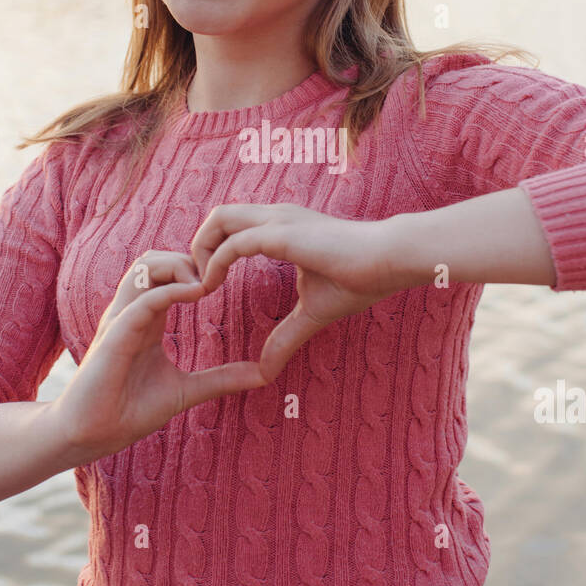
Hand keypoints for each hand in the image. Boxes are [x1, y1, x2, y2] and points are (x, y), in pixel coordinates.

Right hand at [48, 251, 269, 461]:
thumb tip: (262, 375)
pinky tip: (197, 295)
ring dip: (179, 266)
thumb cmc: (128, 411)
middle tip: (220, 278)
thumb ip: (220, 378)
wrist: (90, 436)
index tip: (227, 282)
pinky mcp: (115, 336)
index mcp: (147, 318)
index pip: (167, 271)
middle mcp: (133, 311)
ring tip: (208, 285)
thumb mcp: (185, 391)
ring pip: (145, 266)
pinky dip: (170, 290)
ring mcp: (122, 320)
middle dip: (190, 257)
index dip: (196, 267)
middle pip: (155, 258)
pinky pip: (142, 300)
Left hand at [190, 203, 404, 381]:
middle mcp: (275, 217)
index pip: (231, 224)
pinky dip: (214, 263)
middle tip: (194, 285)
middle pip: (217, 214)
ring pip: (218, 217)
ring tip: (200, 286)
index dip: (211, 249)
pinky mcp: (282, 235)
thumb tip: (265, 371)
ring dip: (200, 249)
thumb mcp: (312, 313)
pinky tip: (211, 288)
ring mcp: (278, 222)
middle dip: (197, 245)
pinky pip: (234, 243)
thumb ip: (285, 337)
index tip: (206, 286)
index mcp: (281, 227)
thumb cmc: (361, 278)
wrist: (390, 261)